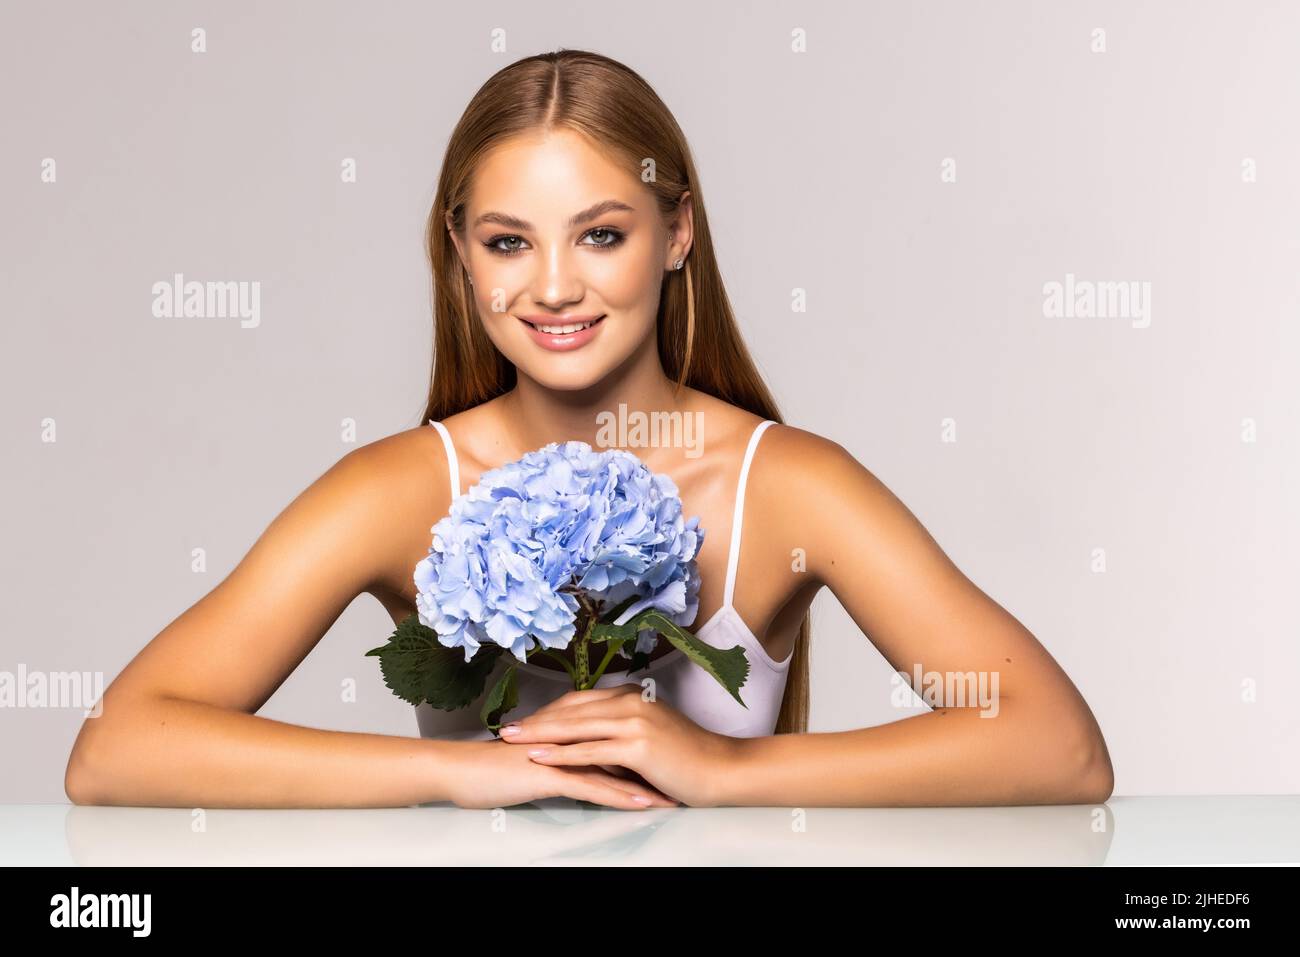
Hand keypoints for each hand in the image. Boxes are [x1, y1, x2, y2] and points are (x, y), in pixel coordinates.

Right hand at [440, 738, 678, 810]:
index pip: (613, 739)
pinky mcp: (551, 775)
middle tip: (685, 778)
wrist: (459, 770)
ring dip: (645, 784)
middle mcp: (569, 739)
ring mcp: (561, 755)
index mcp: (568, 733)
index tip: (673, 763)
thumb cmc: (492, 768)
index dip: (644, 750)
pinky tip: (641, 804)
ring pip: (613, 768)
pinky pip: (592, 786)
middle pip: (621, 750)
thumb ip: (562, 759)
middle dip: (654, 766)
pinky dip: (619, 795)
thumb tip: (585, 767)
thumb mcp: (536, 762)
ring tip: (675, 797)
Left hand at [498, 683, 740, 806]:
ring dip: (540, 734)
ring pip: (576, 727)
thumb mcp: (651, 733)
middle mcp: (630, 702)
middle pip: (571, 710)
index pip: (579, 701)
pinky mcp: (636, 746)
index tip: (525, 721)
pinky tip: (540, 757)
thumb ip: (622, 731)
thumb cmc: (688, 758)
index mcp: (632, 696)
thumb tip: (593, 741)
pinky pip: (591, 750)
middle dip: (536, 720)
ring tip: (512, 741)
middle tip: (506, 729)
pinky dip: (562, 753)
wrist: (719, 769)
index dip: (549, 711)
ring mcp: (633, 722)